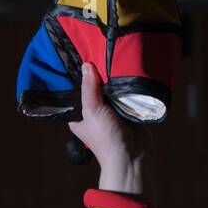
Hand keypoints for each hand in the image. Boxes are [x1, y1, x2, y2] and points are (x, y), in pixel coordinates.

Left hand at [68, 61, 148, 196]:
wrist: (132, 155)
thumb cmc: (105, 138)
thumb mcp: (92, 111)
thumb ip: (89, 89)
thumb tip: (86, 66)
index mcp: (78, 115)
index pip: (75, 92)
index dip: (78, 78)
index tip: (80, 58)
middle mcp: (93, 112)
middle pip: (95, 88)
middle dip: (98, 75)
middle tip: (100, 52)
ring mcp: (111, 111)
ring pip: (111, 89)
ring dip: (114, 79)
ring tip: (114, 56)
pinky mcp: (128, 110)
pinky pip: (127, 93)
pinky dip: (128, 85)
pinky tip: (128, 69)